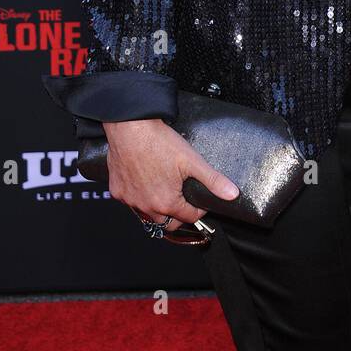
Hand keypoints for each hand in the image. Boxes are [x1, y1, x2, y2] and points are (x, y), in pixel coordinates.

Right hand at [102, 118, 239, 230]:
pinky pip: (132, 203)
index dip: (199, 210)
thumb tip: (232, 194)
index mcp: (166, 203)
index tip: (200, 201)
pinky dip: (140, 199)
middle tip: (185, 199)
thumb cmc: (159, 142)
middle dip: (179, 215)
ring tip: (167, 192)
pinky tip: (146, 184)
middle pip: (167, 223)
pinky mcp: (117, 191)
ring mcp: (130, 200)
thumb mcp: (192, 161)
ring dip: (159, 210)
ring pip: (148, 216)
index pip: (189, 218)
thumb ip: (213, 180)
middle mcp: (146, 207)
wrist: (130, 128)